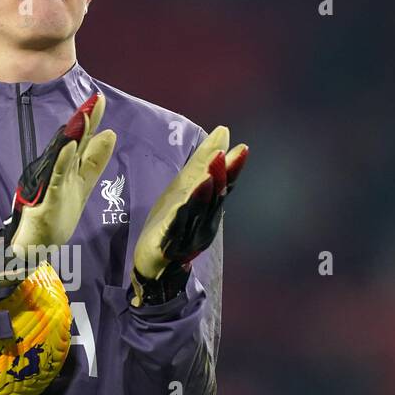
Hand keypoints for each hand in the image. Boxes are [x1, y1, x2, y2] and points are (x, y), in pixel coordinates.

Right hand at [0, 91, 116, 293]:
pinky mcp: (46, 199)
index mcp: (69, 170)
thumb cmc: (55, 215)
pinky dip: (62, 161)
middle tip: (96, 99)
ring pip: (64, 156)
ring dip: (75, 136)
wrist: (34, 246)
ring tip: (84, 115)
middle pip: (74, 143)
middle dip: (86, 121)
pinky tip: (70, 145)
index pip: (83, 142)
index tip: (100, 99)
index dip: (92, 122)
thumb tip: (110, 133)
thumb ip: (94, 161)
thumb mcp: (82, 185)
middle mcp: (59, 173)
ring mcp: (51, 185)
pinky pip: (55, 178)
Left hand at [131, 126, 246, 306]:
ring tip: (206, 178)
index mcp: (209, 209)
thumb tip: (224, 131)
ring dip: (202, 197)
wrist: (152, 264)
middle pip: (214, 200)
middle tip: (221, 156)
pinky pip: (173, 233)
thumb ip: (202, 162)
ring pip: (196, 216)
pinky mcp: (165, 249)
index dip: (233, 169)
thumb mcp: (184, 187)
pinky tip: (179, 208)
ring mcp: (187, 239)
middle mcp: (204, 224)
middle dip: (219, 178)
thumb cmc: (172, 222)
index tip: (242, 149)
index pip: (224, 187)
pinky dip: (178, 220)